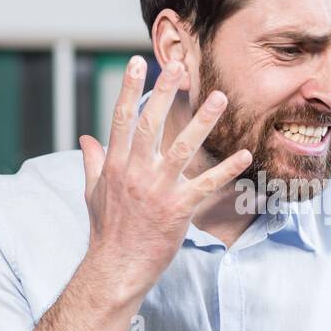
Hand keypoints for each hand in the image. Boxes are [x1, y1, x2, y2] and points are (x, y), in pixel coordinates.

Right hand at [77, 57, 250, 300]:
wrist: (116, 268)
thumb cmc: (107, 231)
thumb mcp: (93, 193)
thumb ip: (93, 162)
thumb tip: (86, 138)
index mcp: (115, 166)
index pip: (122, 119)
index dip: (129, 88)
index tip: (138, 62)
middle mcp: (135, 172)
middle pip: (150, 124)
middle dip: (164, 93)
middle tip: (179, 66)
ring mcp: (157, 190)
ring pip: (181, 147)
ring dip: (202, 121)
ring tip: (220, 97)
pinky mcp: (177, 209)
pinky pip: (206, 184)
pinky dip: (226, 169)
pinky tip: (244, 154)